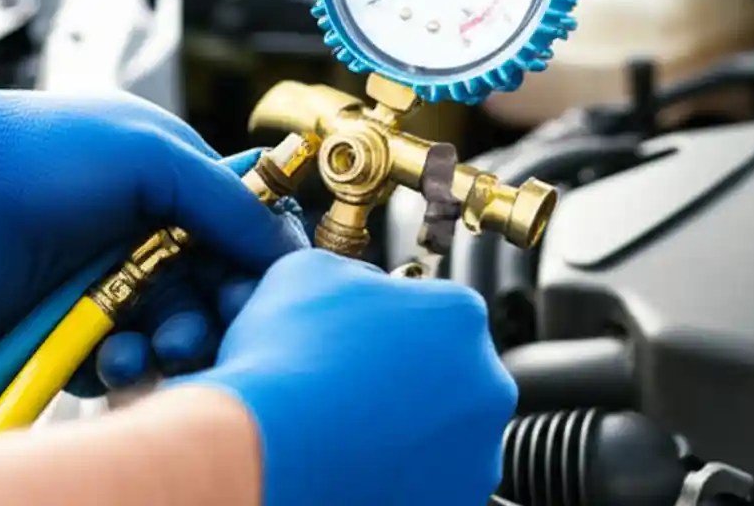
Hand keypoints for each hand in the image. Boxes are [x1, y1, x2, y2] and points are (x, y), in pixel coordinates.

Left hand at [0, 71, 306, 351]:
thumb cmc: (35, 151)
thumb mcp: (152, 153)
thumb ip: (226, 199)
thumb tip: (284, 242)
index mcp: (177, 188)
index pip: (244, 234)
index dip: (259, 265)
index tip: (260, 287)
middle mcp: (150, 238)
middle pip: (217, 293)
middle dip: (221, 313)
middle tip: (208, 321)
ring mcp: (113, 284)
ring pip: (175, 334)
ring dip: (176, 345)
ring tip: (153, 342)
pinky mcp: (73, 327)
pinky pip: (120, 362)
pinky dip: (123, 365)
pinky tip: (110, 351)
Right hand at [169, 249, 516, 505]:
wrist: (267, 450)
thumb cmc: (286, 363)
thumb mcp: (307, 271)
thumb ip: (353, 272)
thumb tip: (356, 285)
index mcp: (460, 315)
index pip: (438, 310)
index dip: (395, 324)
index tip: (365, 337)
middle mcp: (487, 382)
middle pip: (452, 373)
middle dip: (411, 379)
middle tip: (356, 386)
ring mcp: (477, 449)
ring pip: (449, 432)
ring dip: (412, 428)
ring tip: (353, 429)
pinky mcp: (458, 498)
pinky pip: (435, 480)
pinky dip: (406, 474)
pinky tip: (360, 462)